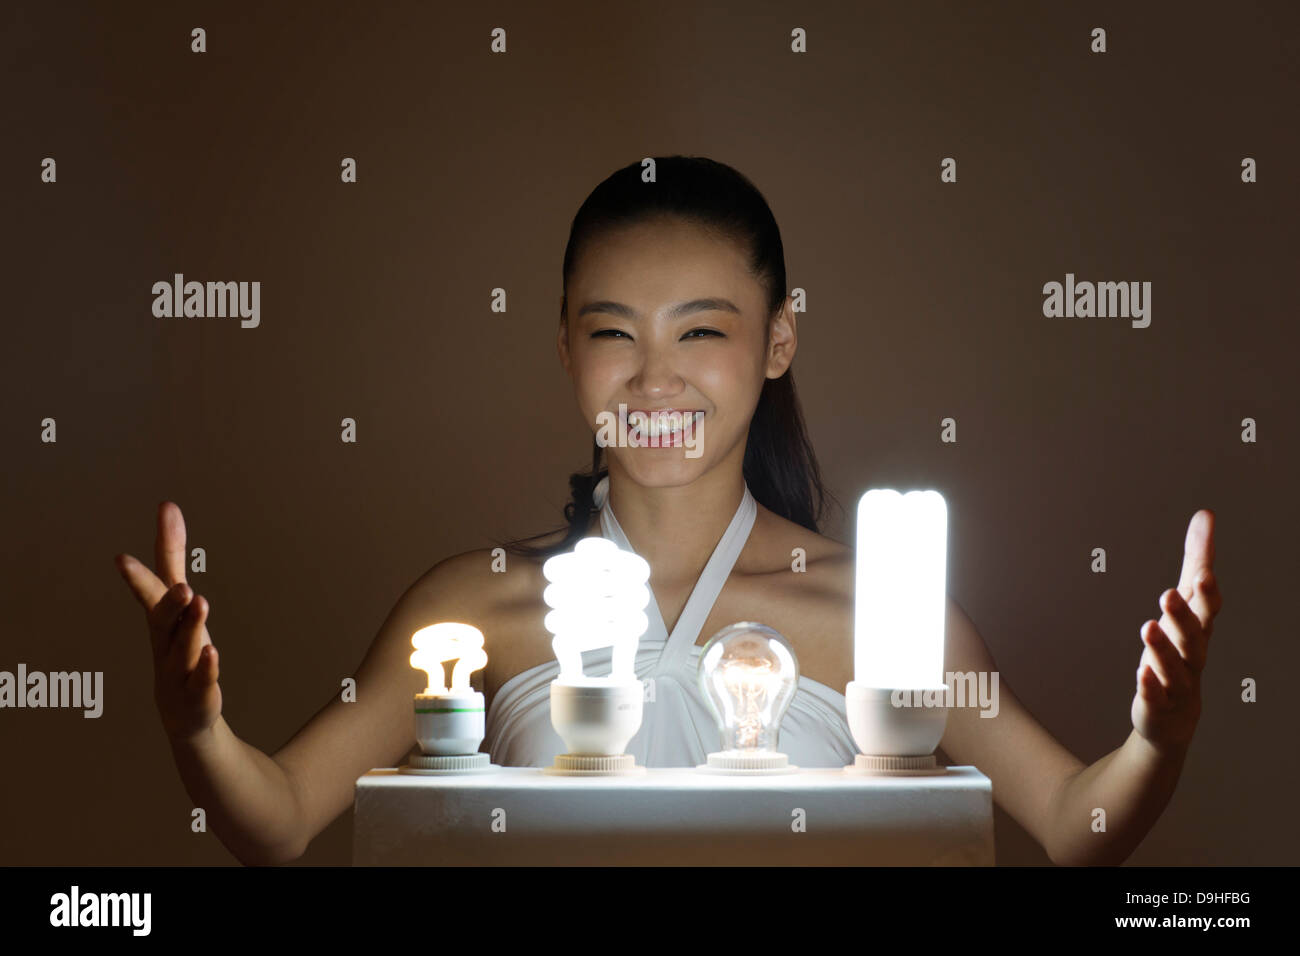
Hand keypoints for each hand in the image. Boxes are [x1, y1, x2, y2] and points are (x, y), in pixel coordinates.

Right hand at [115, 501, 221, 743]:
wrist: (183, 712)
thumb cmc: (176, 645)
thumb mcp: (176, 599)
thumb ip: (171, 555)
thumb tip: (168, 506)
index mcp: (160, 620)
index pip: (149, 595)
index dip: (137, 578)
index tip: (121, 558)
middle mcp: (165, 643)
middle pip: (163, 622)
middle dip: (169, 604)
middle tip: (182, 586)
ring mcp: (179, 669)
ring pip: (183, 648)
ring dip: (192, 628)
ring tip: (201, 603)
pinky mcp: (198, 692)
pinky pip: (200, 680)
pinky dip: (205, 667)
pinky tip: (213, 653)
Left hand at [1131, 509, 1221, 754]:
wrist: (1175, 716)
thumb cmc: (1184, 649)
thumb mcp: (1188, 603)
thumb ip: (1196, 560)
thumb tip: (1206, 515)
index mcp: (1199, 629)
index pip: (1208, 610)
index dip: (1207, 594)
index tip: (1203, 574)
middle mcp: (1192, 654)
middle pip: (1193, 636)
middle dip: (1183, 616)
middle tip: (1168, 593)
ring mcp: (1176, 681)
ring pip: (1174, 665)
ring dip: (1162, 647)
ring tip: (1148, 626)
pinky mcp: (1157, 703)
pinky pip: (1155, 695)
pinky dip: (1150, 685)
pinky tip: (1141, 672)